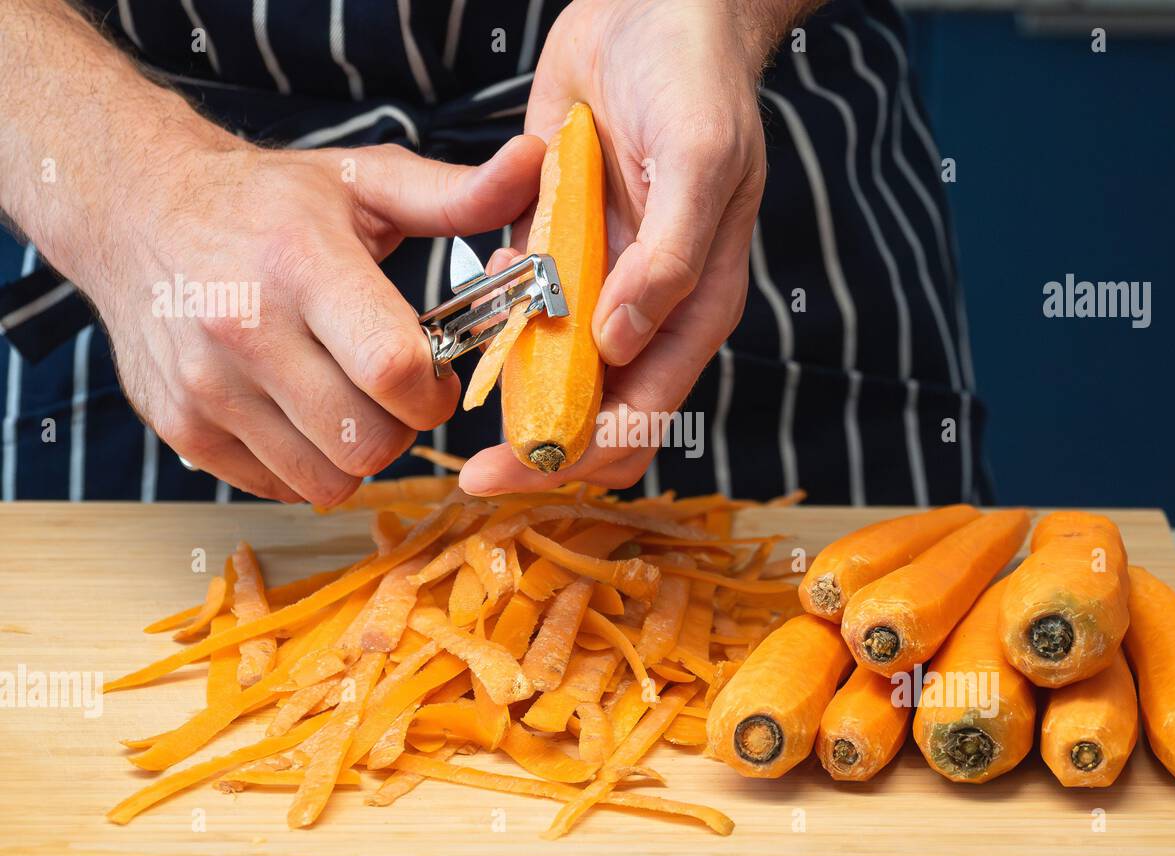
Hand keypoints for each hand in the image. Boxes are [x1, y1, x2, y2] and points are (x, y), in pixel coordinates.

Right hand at [85, 133, 543, 503]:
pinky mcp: (182, 430)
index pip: (393, 369)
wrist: (137, 212)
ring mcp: (206, 388)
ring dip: (358, 454)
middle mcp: (245, 330)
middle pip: (366, 441)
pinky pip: (279, 488)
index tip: (435, 374)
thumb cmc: (268, 202)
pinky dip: (306, 466)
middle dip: (403, 428)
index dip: (434, 390)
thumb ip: (456, 193)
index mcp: (303, 265)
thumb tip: (535, 162)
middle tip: (394, 392)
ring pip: (326, 481)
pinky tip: (303, 414)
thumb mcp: (364, 182)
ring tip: (350, 403)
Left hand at [459, 0, 778, 493]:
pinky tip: (466, 336)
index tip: (513, 470)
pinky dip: (497, 333)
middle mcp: (646, 310)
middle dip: (538, 450)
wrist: (653, 10)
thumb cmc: (694, 82)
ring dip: (513, 402)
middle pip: (595, 414)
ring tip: (455, 416)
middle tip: (471, 470)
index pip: (643, 416)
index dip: (581, 454)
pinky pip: (524, 311)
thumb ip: (670, 260)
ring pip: (553, 375)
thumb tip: (619, 343)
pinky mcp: (557, 248)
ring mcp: (599, 283)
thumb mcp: (698, 162)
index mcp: (693, 307)